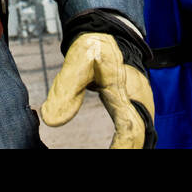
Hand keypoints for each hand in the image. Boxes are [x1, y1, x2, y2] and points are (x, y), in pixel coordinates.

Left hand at [39, 10, 155, 148]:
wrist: (111, 35)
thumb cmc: (95, 47)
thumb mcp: (78, 61)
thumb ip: (65, 90)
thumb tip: (49, 120)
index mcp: (128, 91)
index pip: (131, 128)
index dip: (124, 147)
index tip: (112, 154)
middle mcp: (141, 102)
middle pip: (141, 138)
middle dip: (130, 151)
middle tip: (111, 156)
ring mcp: (142, 107)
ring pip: (143, 137)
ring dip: (131, 149)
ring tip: (115, 153)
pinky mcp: (138, 110)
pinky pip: (138, 134)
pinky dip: (129, 146)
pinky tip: (117, 151)